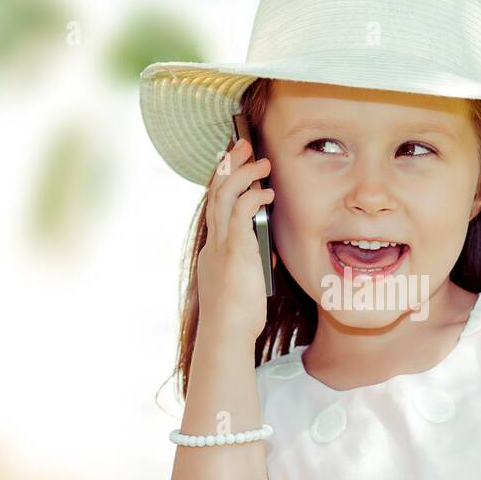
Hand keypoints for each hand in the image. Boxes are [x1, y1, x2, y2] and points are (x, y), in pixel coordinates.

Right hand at [197, 137, 274, 343]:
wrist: (227, 334)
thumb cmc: (237, 318)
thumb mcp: (246, 285)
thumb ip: (253, 265)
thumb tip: (267, 254)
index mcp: (213, 252)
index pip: (215, 208)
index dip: (223, 183)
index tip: (233, 164)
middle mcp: (213, 244)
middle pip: (215, 193)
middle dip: (228, 166)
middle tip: (241, 145)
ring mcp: (220, 246)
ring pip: (224, 196)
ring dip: (242, 174)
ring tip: (260, 160)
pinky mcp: (233, 251)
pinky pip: (240, 213)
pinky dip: (254, 197)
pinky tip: (268, 193)